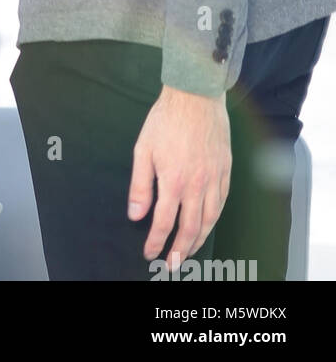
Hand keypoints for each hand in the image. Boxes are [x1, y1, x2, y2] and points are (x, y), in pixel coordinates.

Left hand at [128, 85, 231, 268]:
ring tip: (190, 251)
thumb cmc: (165, 120)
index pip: (164, 222)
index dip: (156, 241)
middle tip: (173, 264)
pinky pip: (222, 203)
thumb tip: (135, 214)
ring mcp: (215, 179)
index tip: (150, 253)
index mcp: (174, 181)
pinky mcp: (226, 170)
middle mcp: (198, 185)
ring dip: (199, 239)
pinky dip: (215, 219)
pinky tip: (208, 224)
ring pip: (210, 219)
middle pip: (191, 228)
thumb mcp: (143, 149)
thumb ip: (140, 185)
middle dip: (180, 250)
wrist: (194, 96)